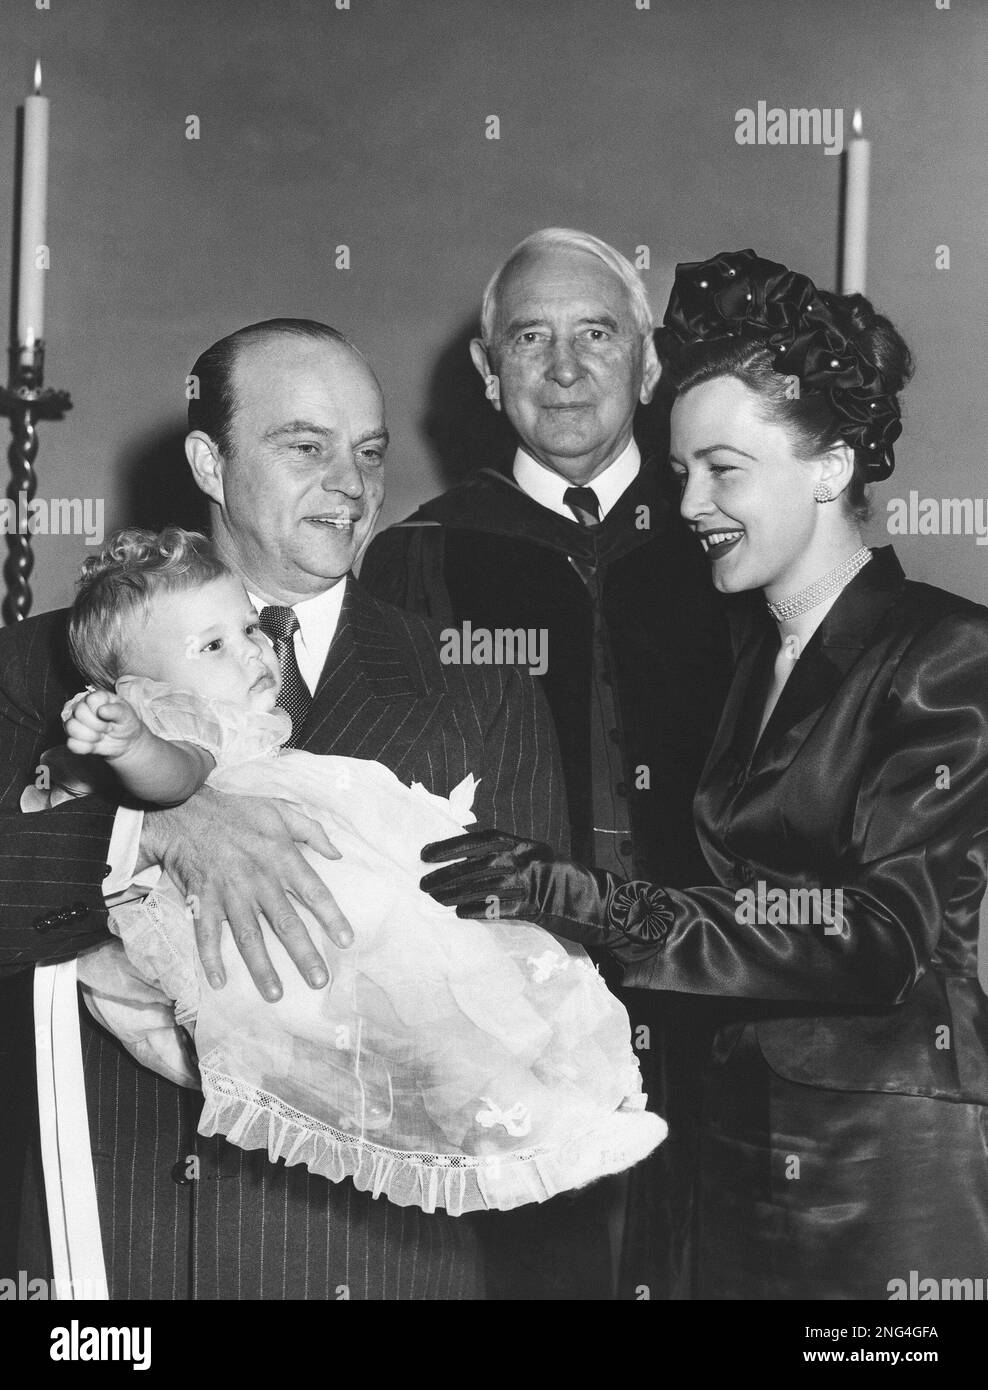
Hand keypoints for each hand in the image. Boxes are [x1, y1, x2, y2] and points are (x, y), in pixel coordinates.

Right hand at [64, 689, 142, 759]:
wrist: (126, 741)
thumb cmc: (125, 722)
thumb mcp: (127, 715)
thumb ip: (116, 710)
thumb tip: (102, 710)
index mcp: (96, 697)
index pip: (90, 699)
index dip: (101, 711)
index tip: (111, 718)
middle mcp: (81, 706)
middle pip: (79, 712)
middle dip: (97, 725)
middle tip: (107, 728)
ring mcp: (74, 721)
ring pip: (71, 727)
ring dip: (90, 736)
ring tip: (100, 736)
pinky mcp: (72, 737)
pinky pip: (71, 743)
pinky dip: (85, 747)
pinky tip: (94, 745)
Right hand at [141, 787, 352, 1000]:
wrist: (185, 809)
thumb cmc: (238, 812)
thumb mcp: (280, 811)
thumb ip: (312, 831)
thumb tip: (337, 854)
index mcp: (281, 858)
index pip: (314, 892)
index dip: (332, 917)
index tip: (346, 942)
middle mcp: (259, 880)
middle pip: (285, 923)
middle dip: (303, 954)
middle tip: (319, 981)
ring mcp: (229, 893)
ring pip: (248, 937)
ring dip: (261, 967)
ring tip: (275, 995)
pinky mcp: (201, 900)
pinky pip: (206, 934)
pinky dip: (210, 958)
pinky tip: (219, 982)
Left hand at [420, 829, 614, 945]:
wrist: (597, 902)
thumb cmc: (562, 879)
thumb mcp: (536, 857)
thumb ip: (508, 855)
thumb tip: (467, 856)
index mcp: (524, 843)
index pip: (480, 840)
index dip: (451, 846)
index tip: (426, 854)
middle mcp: (525, 859)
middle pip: (476, 865)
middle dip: (446, 874)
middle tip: (423, 883)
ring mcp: (531, 883)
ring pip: (483, 886)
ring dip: (455, 893)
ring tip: (434, 899)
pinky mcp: (536, 907)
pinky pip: (499, 908)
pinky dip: (477, 910)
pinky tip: (459, 913)